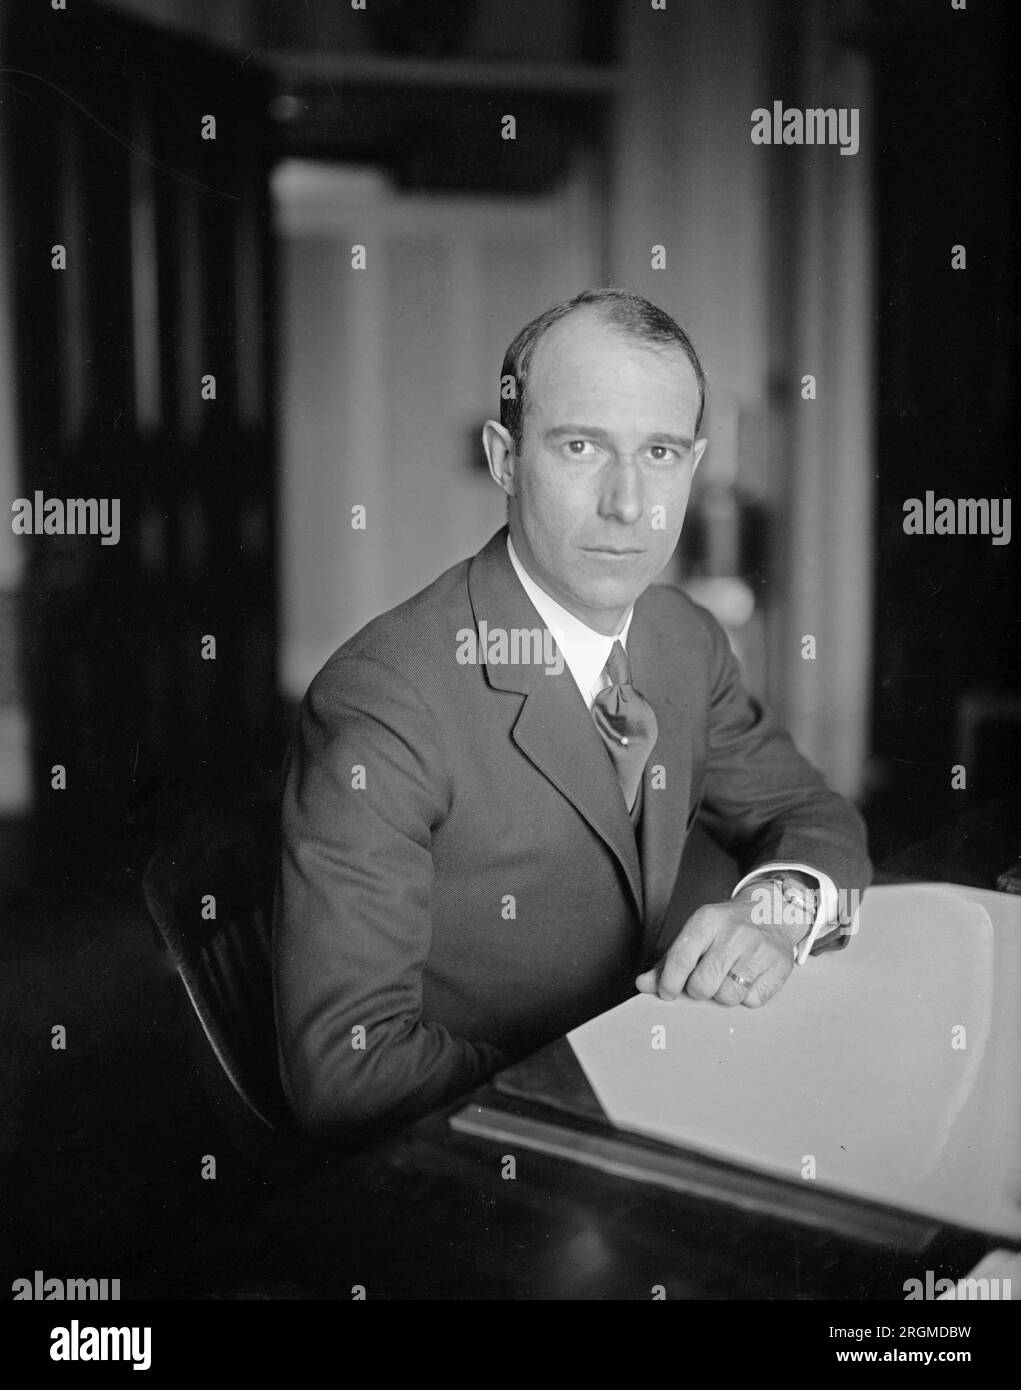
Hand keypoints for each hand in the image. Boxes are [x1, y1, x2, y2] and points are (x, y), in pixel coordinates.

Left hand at [634, 888, 801, 1007]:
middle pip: (703, 985)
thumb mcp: (696, 933)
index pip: (681, 959)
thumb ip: (668, 961)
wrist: (771, 911)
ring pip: (728, 997)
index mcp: (707, 920)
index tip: (668, 992)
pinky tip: (748, 978)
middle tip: (704, 982)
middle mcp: (734, 932)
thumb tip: (643, 985)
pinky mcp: (779, 966)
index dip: (670, 983)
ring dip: (724, 994)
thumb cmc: (727, 927)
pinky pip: (752, 1001)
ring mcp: (759, 949)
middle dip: (698, 991)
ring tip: (728, 977)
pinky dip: (747, 996)